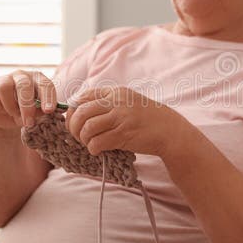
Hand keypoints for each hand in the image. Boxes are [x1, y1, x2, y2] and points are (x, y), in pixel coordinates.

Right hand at [0, 69, 58, 133]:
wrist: (8, 118)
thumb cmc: (27, 113)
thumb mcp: (37, 114)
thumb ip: (41, 111)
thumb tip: (47, 111)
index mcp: (38, 79)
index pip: (45, 84)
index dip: (48, 97)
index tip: (48, 111)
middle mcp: (22, 75)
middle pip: (24, 85)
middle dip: (26, 105)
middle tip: (28, 122)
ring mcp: (4, 78)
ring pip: (4, 87)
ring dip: (10, 106)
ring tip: (13, 114)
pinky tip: (1, 110)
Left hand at [66, 86, 184, 157]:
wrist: (170, 131)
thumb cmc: (147, 119)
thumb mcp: (127, 102)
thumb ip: (107, 103)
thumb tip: (79, 111)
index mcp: (115, 92)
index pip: (82, 97)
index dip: (73, 111)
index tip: (74, 122)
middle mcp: (116, 101)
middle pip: (80, 112)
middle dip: (73, 127)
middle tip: (77, 136)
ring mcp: (120, 117)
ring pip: (87, 127)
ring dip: (83, 139)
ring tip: (89, 144)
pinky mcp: (124, 134)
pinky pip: (97, 142)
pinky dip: (93, 148)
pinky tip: (98, 151)